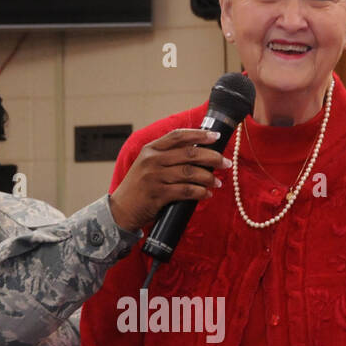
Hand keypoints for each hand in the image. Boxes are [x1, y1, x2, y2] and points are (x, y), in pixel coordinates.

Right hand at [108, 128, 229, 231]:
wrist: (120, 210)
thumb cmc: (139, 188)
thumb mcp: (148, 165)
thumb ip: (167, 157)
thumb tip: (198, 153)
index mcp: (150, 149)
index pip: (178, 135)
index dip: (199, 135)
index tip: (216, 137)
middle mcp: (152, 160)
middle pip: (189, 153)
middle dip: (212, 157)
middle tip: (226, 163)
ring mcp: (154, 177)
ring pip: (190, 173)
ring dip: (208, 177)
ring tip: (218, 182)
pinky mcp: (158, 194)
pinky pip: (185, 191)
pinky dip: (200, 192)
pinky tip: (207, 194)